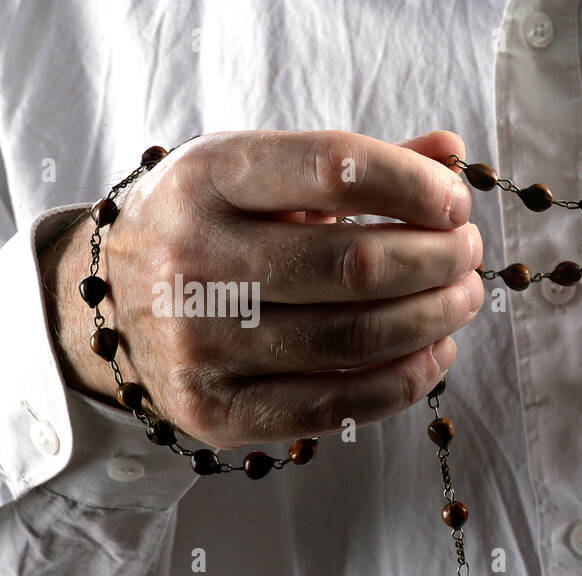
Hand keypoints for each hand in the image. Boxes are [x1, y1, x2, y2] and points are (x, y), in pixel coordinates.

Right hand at [40, 129, 482, 447]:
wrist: (109, 306)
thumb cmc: (214, 229)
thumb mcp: (266, 177)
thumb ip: (358, 168)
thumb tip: (452, 156)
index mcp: (207, 177)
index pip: (333, 169)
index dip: (414, 186)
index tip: (456, 204)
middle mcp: (193, 257)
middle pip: (355, 266)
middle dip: (436, 260)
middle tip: (466, 256)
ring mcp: (200, 341)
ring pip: (355, 338)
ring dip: (433, 319)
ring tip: (461, 298)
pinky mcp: (216, 409)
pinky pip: (336, 404)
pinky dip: (406, 380)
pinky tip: (436, 353)